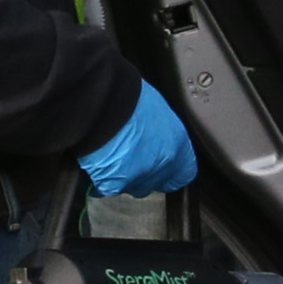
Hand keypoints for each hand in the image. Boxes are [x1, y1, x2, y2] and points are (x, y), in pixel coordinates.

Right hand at [79, 82, 198, 196]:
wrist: (104, 101)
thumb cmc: (129, 96)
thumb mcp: (156, 108)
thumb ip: (161, 130)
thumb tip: (154, 134)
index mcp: (177, 145)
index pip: (185, 172)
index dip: (172, 172)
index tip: (165, 169)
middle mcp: (162, 165)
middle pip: (156, 182)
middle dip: (146, 174)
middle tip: (131, 157)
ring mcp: (138, 177)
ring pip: (133, 187)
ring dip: (125, 178)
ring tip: (112, 158)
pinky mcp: (114, 183)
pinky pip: (108, 188)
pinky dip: (102, 179)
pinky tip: (97, 165)